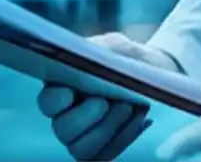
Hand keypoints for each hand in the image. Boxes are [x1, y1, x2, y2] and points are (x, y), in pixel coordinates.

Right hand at [35, 33, 169, 160]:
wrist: (152, 73)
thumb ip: (100, 53)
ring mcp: (82, 136)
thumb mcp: (114, 48)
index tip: (72, 92)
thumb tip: (91, 61)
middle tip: (108, 102)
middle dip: (86, 118)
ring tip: (129, 108)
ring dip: (107, 131)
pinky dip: (124, 138)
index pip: (48, 102)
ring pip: (81, 149)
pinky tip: (140, 119)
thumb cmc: (126, 58)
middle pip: (62, 130)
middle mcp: (65, 115)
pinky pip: (105, 156)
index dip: (57, 101)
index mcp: (60, 87)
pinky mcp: (101, 150)